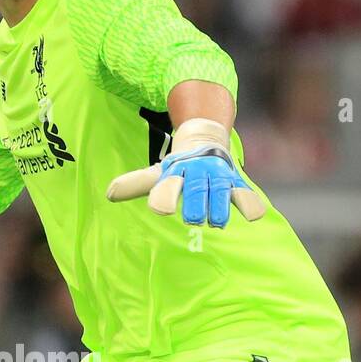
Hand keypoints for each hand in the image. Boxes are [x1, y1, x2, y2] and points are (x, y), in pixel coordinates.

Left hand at [106, 119, 265, 227]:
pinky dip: (249, 204)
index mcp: (176, 171)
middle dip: (196, 204)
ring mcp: (219, 177)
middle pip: (197, 189)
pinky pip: (245, 194)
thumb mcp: (157, 173)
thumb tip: (109, 194)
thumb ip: (135, 184)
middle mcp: (198, 172)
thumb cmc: (178, 166)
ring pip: (221, 192)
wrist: (204, 139)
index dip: (165, 196)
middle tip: (192, 219)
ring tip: (216, 222)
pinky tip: (251, 216)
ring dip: (219, 207)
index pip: (168, 185)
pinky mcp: (237, 183)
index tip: (161, 210)